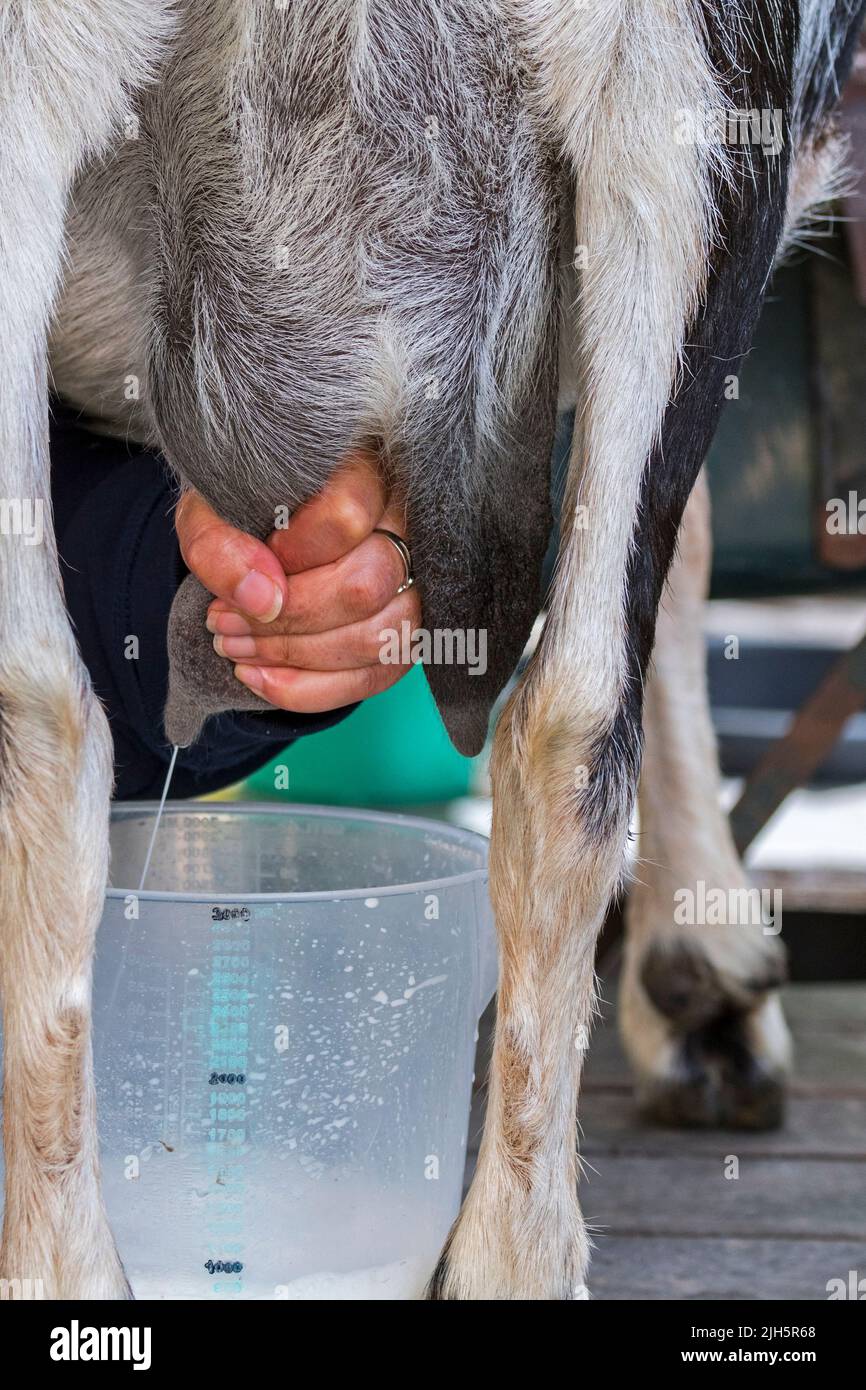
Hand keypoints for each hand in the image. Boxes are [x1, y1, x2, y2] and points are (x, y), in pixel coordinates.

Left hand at [174, 450, 420, 712]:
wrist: (262, 530)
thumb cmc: (243, 508)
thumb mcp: (210, 508)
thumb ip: (220, 542)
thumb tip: (262, 600)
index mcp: (363, 470)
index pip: (346, 516)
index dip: (294, 553)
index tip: (253, 564)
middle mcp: (406, 524)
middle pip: (368, 586)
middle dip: (288, 619)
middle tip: (222, 622)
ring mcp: (418, 584)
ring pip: (379, 639)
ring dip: (295, 658)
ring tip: (234, 648)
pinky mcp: (408, 633)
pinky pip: (376, 678)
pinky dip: (310, 691)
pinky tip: (259, 677)